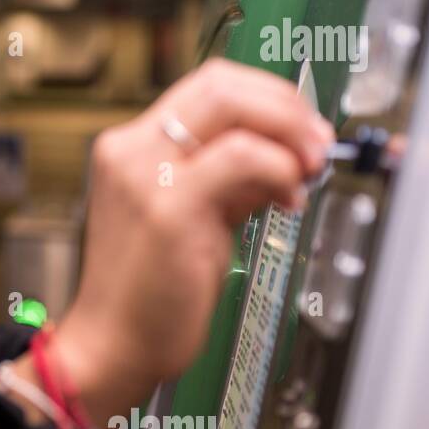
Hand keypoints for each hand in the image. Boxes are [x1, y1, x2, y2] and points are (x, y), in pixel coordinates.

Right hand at [49, 59, 333, 424]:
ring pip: (233, 107)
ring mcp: (145, 175)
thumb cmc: (146, 293)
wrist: (112, 345)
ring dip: (289, 133)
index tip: (301, 126)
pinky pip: (243, 158)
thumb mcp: (190, 218)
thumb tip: (283, 154)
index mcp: (130, 148)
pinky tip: (287, 201)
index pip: (207, 86)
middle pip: (221, 82)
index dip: (267, 96)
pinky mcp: (169, 206)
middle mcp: (131, 150)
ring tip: (307, 172)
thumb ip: (229, 180)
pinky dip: (280, 170)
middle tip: (316, 142)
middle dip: (285, 105)